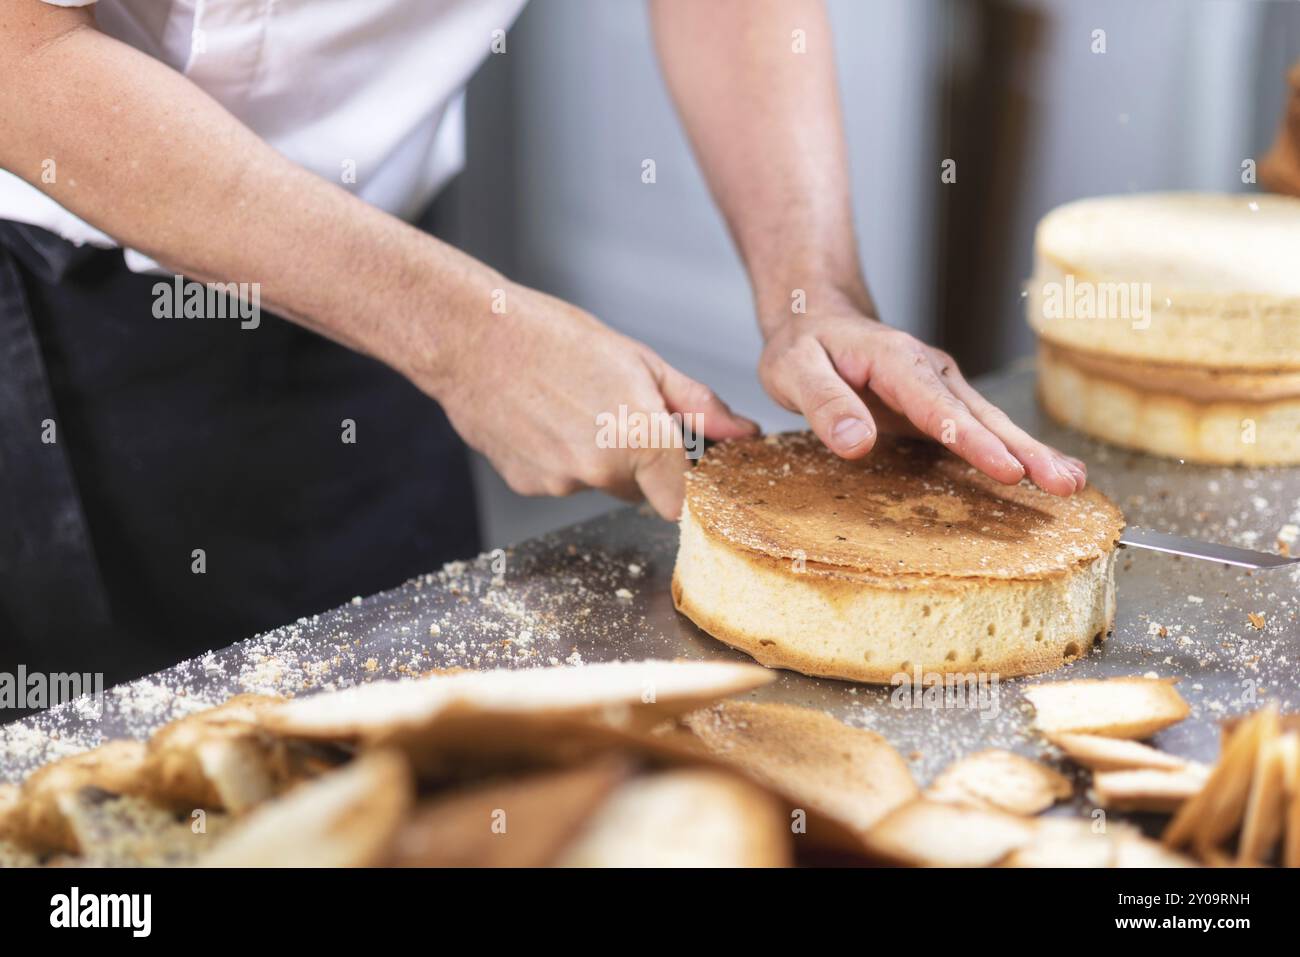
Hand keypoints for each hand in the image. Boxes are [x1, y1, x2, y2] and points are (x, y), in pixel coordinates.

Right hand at [424, 283, 756, 518]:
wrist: (472, 338)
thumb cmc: (553, 338)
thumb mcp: (641, 362)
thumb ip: (697, 406)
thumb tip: (741, 433)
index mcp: (640, 438)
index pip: (682, 500)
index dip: (683, 481)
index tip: (680, 462)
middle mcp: (601, 472)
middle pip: (642, 490)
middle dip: (641, 461)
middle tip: (618, 410)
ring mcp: (562, 483)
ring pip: (601, 483)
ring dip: (599, 458)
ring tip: (573, 405)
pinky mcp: (530, 485)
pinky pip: (564, 481)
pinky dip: (561, 458)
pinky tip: (545, 419)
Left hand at [758, 302, 1085, 495]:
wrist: (816, 320)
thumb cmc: (804, 347)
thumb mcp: (793, 370)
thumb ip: (824, 403)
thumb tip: (857, 443)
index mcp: (895, 360)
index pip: (937, 406)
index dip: (972, 440)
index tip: (1006, 470)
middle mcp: (929, 371)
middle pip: (980, 415)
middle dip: (1024, 450)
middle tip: (1064, 483)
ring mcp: (941, 387)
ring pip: (991, 422)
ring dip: (1032, 452)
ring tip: (1070, 483)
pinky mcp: (942, 405)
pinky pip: (981, 430)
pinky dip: (1016, 451)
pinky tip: (1046, 474)